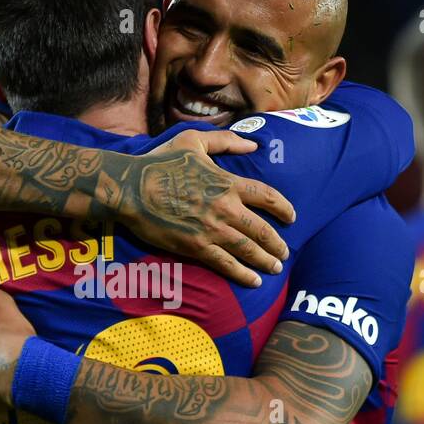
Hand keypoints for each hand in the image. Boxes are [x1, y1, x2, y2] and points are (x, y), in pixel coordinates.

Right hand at [120, 129, 295, 287]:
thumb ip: (226, 142)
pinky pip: (226, 264)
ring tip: (276, 268)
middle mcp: (225, 208)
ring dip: (266, 260)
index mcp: (227, 183)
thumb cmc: (160, 163)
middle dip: (277, 243)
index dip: (284, 208)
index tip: (292, 217)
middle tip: (285, 252)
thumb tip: (253, 145)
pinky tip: (254, 281)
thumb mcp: (194, 141)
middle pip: (262, 229)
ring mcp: (212, 230)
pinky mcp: (196, 247)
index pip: (267, 197)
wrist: (132, 189)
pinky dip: (243, 274)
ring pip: (248, 250)